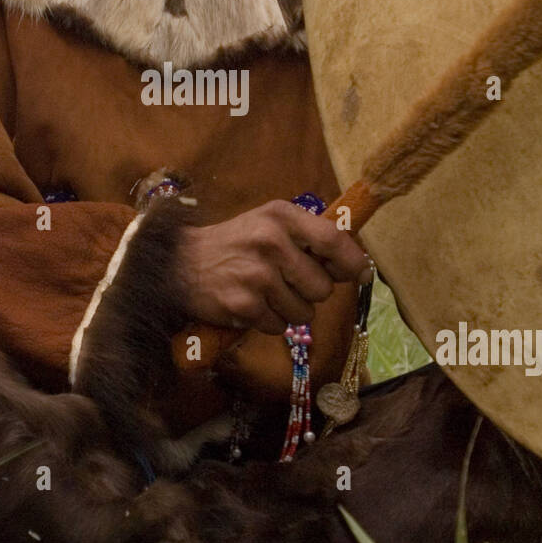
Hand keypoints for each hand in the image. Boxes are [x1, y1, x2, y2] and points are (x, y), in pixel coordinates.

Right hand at [176, 201, 373, 336]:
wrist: (181, 262)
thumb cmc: (235, 243)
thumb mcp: (269, 223)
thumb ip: (309, 236)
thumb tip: (358, 264)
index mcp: (282, 216)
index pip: (334, 241)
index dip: (353, 263)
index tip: (360, 274)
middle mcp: (271, 242)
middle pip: (323, 288)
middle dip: (311, 292)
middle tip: (287, 282)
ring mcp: (258, 276)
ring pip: (304, 313)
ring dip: (289, 309)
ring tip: (265, 292)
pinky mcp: (244, 306)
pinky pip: (279, 326)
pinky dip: (268, 321)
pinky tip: (250, 303)